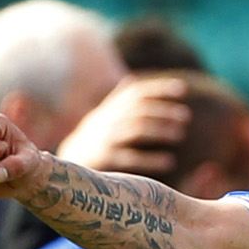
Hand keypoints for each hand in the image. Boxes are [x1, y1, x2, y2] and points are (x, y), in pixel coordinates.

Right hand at [60, 73, 193, 177]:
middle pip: (138, 110)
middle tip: (185, 117)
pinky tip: (170, 161)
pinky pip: (128, 158)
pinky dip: (150, 159)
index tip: (183, 89)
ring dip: (159, 130)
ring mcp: (103, 140)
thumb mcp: (102, 119)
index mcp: (109, 110)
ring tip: (180, 134)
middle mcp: (105, 121)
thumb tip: (129, 79)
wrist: (62, 169)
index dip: (159, 88)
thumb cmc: (93, 142)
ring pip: (134, 130)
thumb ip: (117, 102)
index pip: (136, 93)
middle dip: (163, 111)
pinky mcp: (102, 161)